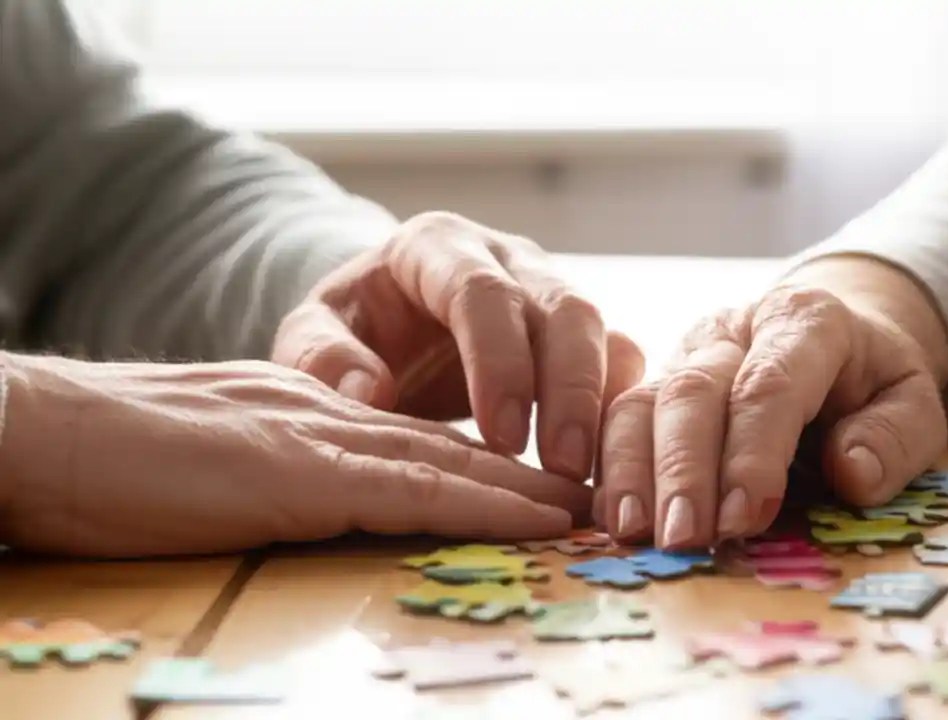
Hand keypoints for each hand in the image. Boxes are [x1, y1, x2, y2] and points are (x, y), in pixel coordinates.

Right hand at [0, 354, 591, 556]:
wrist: (48, 429)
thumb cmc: (113, 456)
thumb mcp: (216, 455)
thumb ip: (273, 467)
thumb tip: (318, 496)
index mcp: (307, 412)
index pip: (414, 437)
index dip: (482, 464)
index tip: (538, 489)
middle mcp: (329, 415)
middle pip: (450, 444)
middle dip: (525, 472)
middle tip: (593, 496)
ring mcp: (320, 437)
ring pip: (450, 460)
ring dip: (526, 489)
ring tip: (588, 511)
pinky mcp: (302, 471)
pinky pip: (414, 486)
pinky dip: (484, 504)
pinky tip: (536, 520)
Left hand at [272, 212, 643, 478]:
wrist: (384, 320)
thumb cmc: (350, 330)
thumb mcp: (311, 334)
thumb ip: (322, 355)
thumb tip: (367, 390)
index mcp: (439, 246)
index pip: (483, 293)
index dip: (500, 363)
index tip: (501, 436)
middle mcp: (509, 259)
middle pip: (564, 305)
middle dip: (570, 387)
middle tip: (563, 465)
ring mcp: (550, 291)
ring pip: (602, 332)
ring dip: (600, 405)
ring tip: (589, 477)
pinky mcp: (577, 332)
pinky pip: (618, 361)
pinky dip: (615, 412)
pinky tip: (603, 468)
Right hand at [598, 285, 947, 548]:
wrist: (837, 336)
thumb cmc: (873, 381)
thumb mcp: (914, 401)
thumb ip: (895, 436)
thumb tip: (852, 473)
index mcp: (805, 322)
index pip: (770, 384)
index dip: (754, 453)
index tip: (747, 517)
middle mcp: (734, 330)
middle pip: (694, 391)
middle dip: (686, 470)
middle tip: (686, 540)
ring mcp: (687, 353)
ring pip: (643, 402)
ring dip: (635, 473)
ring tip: (636, 534)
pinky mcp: (656, 381)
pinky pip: (618, 420)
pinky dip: (612, 471)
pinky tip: (613, 519)